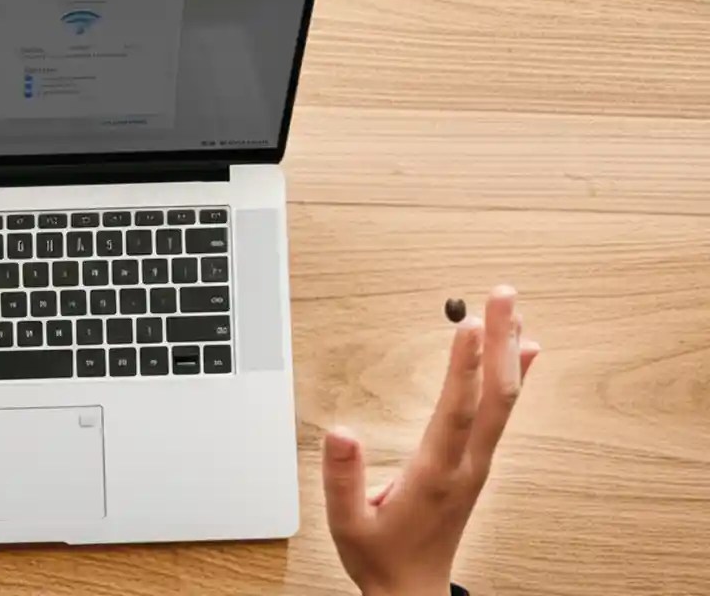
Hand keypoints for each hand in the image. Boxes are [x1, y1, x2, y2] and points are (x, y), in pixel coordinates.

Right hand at [323, 285, 540, 595]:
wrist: (412, 590)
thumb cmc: (381, 557)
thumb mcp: (347, 524)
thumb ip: (343, 478)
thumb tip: (340, 431)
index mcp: (436, 475)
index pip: (457, 412)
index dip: (464, 368)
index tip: (468, 325)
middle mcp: (467, 466)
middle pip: (494, 396)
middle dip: (499, 341)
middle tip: (503, 296)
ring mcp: (477, 464)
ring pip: (504, 401)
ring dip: (508, 352)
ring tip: (513, 311)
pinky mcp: (477, 463)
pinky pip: (502, 412)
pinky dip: (512, 376)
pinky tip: (521, 353)